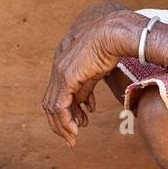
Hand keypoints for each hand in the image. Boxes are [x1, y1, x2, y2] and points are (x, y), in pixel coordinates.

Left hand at [42, 8, 139, 145]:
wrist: (116, 30)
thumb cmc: (113, 42)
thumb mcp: (97, 67)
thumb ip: (87, 84)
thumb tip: (85, 105)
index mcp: (65, 60)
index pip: (59, 90)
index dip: (68, 108)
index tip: (81, 119)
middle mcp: (58, 66)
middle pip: (51, 100)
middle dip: (61, 120)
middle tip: (72, 134)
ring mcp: (60, 71)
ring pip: (52, 107)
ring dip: (62, 125)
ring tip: (73, 137)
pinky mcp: (66, 78)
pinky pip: (60, 107)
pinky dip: (65, 122)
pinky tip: (75, 131)